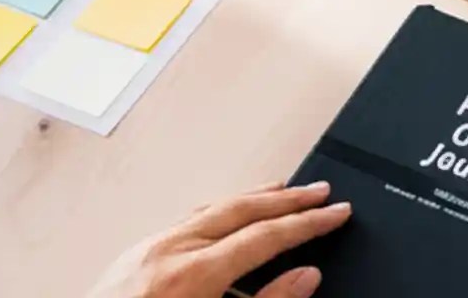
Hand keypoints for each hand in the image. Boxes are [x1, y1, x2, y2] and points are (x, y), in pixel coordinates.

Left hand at [87, 181, 350, 297]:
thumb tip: (305, 276)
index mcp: (193, 276)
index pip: (267, 236)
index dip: (308, 222)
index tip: (335, 212)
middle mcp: (169, 252)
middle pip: (242, 209)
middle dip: (287, 199)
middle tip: (320, 191)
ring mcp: (147, 250)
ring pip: (211, 208)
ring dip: (252, 198)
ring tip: (282, 190)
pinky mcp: (132, 256)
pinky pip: (186, 219)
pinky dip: (217, 210)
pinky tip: (226, 213)